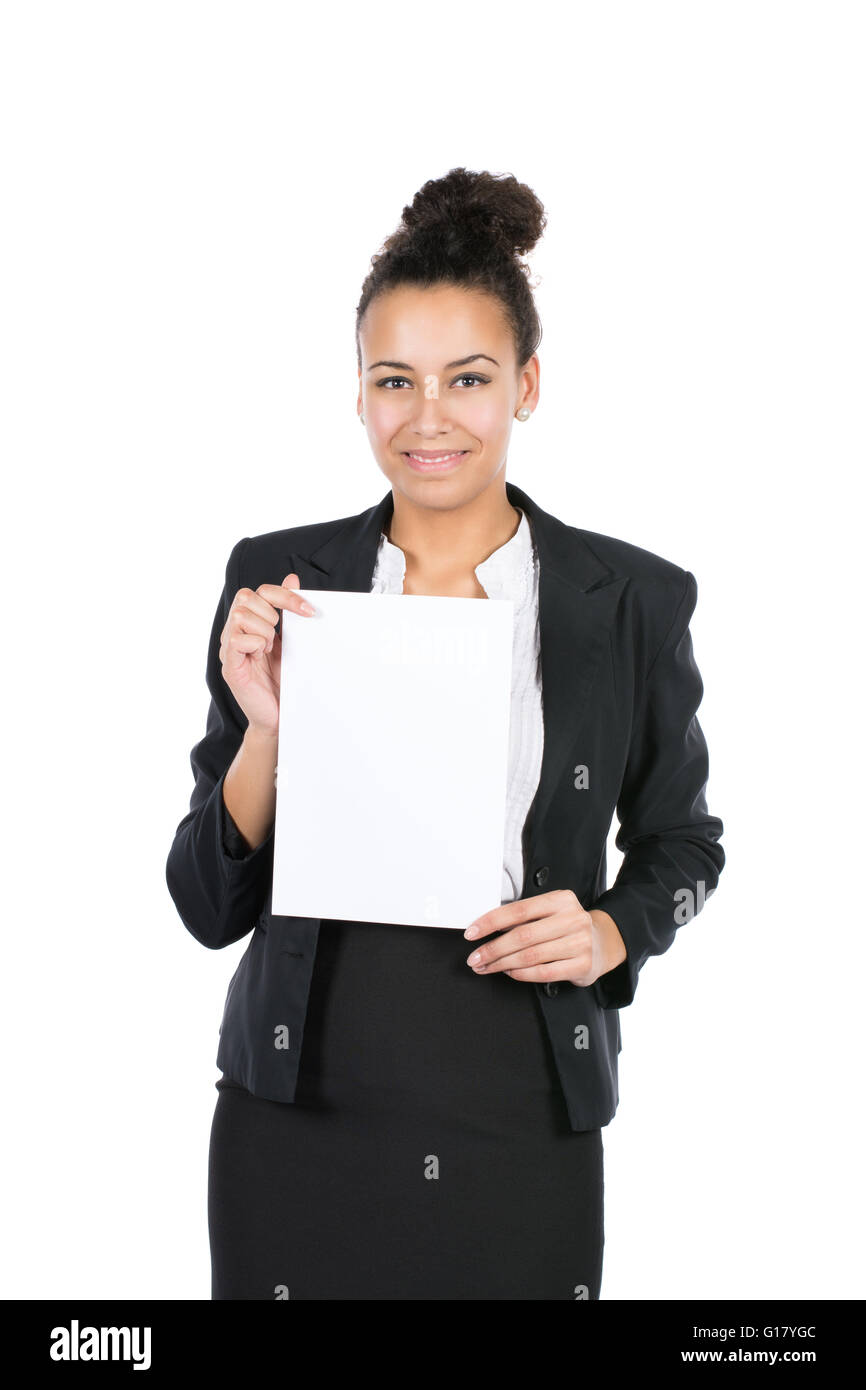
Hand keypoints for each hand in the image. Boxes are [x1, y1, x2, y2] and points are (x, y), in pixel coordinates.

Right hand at [220, 573, 315, 735]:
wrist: (280, 717)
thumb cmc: (283, 680)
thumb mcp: (291, 640)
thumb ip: (288, 611)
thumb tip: (292, 577)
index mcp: (249, 624)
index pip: (259, 592)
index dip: (285, 595)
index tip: (309, 611)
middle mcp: (235, 632)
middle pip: (245, 597)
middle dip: (271, 612)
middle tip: (278, 636)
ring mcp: (229, 649)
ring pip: (241, 616)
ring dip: (264, 631)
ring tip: (268, 650)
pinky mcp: (230, 667)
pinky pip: (236, 640)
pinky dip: (255, 644)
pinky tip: (260, 657)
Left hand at [463, 889, 626, 987]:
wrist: (604, 942)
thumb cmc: (568, 926)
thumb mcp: (551, 912)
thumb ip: (526, 917)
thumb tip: (486, 928)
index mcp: (561, 900)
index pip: (518, 910)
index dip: (491, 922)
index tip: (472, 933)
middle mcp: (573, 918)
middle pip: (522, 936)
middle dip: (492, 949)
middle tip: (475, 957)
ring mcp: (580, 942)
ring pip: (530, 956)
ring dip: (502, 964)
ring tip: (487, 966)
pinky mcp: (583, 965)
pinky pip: (543, 972)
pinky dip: (521, 974)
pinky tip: (509, 972)